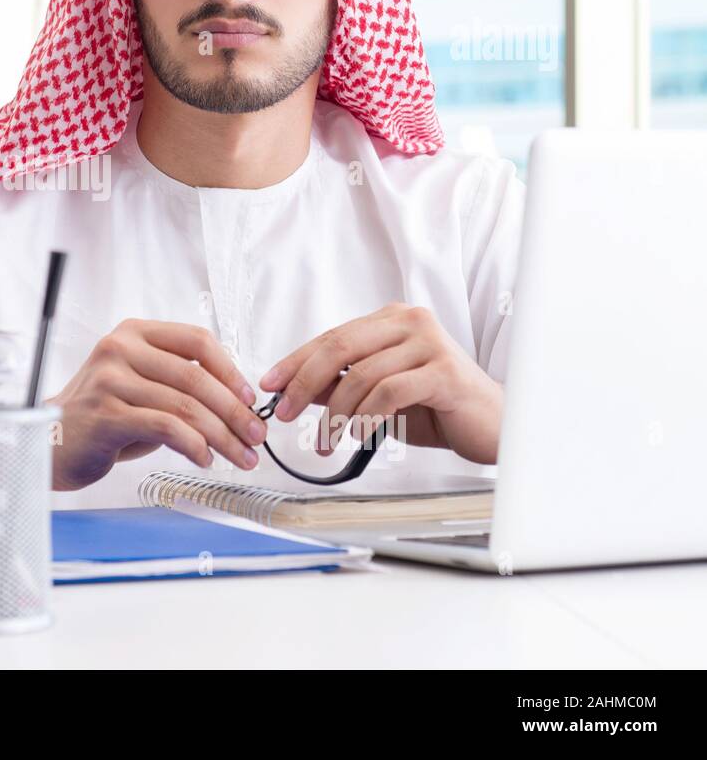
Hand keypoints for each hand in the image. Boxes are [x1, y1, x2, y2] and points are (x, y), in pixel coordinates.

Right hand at [50, 319, 268, 491]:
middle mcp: (120, 349)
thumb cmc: (103, 416)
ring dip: (222, 436)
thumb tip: (237, 402)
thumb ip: (178, 384)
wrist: (52, 443)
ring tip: (239, 456)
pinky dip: (193, 446)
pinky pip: (165, 428)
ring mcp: (110, 380)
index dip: (230, 370)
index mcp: (134, 333)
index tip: (250, 399)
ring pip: (185, 406)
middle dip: (234, 412)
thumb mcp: (142, 387)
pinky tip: (204, 459)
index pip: (196, 340)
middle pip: (195, 377)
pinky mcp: (106, 413)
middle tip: (255, 436)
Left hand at [258, 303, 502, 464]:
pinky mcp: (444, 371)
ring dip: (335, 413)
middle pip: (339, 348)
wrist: (492, 426)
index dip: (295, 361)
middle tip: (285, 412)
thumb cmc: (436, 409)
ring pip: (362, 375)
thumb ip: (342, 386)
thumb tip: (294, 390)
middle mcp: (410, 321)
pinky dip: (366, 417)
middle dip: (305, 383)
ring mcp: (429, 343)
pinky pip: (389, 392)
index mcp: (391, 320)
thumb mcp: (378, 397)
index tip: (269, 384)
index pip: (332, 337)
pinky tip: (357, 434)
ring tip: (325, 441)